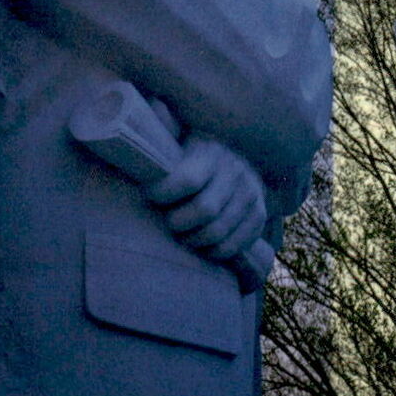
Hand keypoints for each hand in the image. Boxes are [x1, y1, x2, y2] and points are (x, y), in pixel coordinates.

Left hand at [141, 136, 267, 262]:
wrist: (237, 154)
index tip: (150, 196)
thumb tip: (136, 152)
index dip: (163, 193)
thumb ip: (162, 149)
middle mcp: (235, 171)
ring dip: (195, 240)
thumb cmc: (194, 155)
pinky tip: (203, 246)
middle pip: (204, 210)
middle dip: (179, 222)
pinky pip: (236, 244)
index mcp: (210, 152)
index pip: (187, 180)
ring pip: (219, 231)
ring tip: (183, 236)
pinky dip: (215, 252)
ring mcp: (250, 193)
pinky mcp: (259, 214)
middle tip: (169, 222)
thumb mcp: (180, 143)